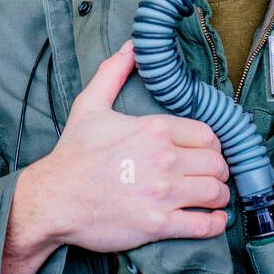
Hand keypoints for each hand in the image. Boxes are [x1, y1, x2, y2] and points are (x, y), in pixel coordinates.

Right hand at [12, 40, 229, 255]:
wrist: (53, 199)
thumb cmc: (73, 155)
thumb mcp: (89, 106)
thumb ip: (113, 73)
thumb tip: (131, 47)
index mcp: (154, 130)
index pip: (207, 135)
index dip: (211, 145)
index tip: (206, 152)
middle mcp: (164, 160)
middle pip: (216, 163)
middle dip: (218, 170)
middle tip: (212, 175)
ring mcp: (163, 194)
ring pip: (215, 192)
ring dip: (220, 196)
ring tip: (213, 197)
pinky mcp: (158, 224)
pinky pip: (203, 225)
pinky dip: (215, 223)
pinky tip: (214, 219)